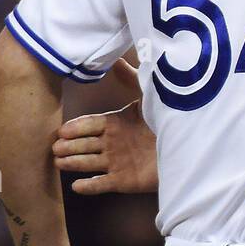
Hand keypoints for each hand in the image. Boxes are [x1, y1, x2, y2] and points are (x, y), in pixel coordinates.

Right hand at [53, 60, 158, 193]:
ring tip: (59, 163)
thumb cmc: (169, 120)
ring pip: (89, 163)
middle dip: (70, 146)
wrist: (189, 147)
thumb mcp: (149, 97)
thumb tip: (117, 59)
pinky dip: (90, 186)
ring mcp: (118, 163)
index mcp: (116, 123)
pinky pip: (103, 184)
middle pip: (85, 144)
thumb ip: (132, 80)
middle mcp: (113, 143)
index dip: (76, 128)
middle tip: (55, 147)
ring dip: (74, 163)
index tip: (62, 130)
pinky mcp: (125, 181)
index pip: (90, 125)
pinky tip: (76, 186)